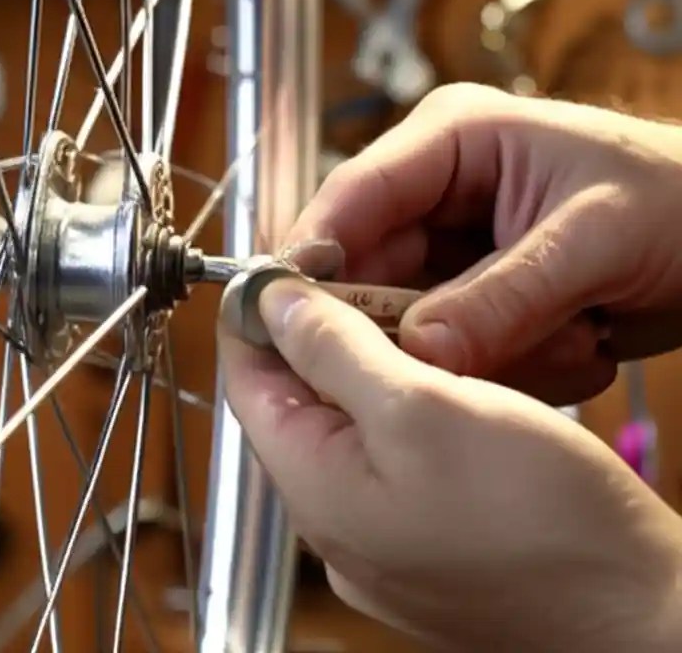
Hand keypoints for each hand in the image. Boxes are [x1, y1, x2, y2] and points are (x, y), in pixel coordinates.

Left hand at [219, 277, 681, 650]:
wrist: (634, 617)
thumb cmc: (538, 520)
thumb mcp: (423, 407)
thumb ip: (336, 352)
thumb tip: (271, 304)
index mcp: (312, 489)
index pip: (247, 381)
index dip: (256, 314)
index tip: (283, 263)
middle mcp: (332, 524)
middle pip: (296, 406)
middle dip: (319, 337)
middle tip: (360, 278)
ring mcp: (379, 543)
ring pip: (350, 433)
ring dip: (368, 372)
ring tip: (409, 321)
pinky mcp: (427, 548)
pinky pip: (393, 467)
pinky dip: (406, 416)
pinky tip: (446, 386)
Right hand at [292, 83, 681, 403]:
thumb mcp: (594, 240)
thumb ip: (504, 295)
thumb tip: (420, 351)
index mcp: (452, 139)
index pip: (353, 194)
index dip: (315, 256)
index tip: (293, 317)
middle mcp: (437, 192)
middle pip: (368, 271)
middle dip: (415, 326)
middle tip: (461, 363)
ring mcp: (455, 248)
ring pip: (408, 322)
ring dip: (478, 350)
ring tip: (569, 337)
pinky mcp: (475, 296)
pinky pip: (450, 347)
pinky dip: (505, 364)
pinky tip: (576, 346)